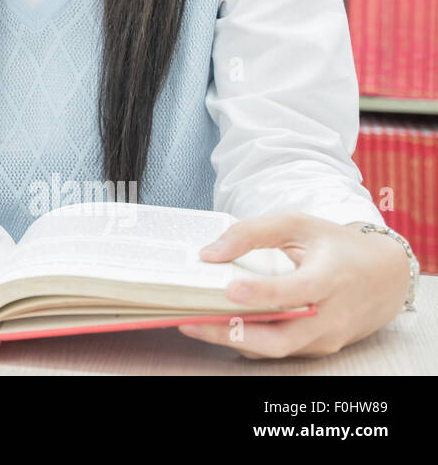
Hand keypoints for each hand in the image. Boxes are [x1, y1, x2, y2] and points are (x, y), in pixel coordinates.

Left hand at [176, 211, 411, 358]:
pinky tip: (219, 326)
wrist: (385, 277)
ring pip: (275, 349)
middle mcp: (331, 315)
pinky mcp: (318, 348)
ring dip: (232, 340)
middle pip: (280, 338)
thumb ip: (252, 232)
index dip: (264, 293)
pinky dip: (248, 341)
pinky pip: (278, 349)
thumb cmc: (335, 246)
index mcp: (331, 277)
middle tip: (190, 322)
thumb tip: (209, 254)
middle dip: (232, 334)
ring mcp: (325, 338)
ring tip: (192, 324)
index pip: (297, 291)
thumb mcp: (297, 224)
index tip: (230, 290)